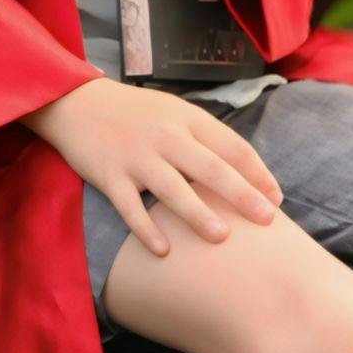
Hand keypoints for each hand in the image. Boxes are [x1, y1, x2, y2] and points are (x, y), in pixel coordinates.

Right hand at [28, 74, 281, 259]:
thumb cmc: (136, 114)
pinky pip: (130, 206)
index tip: (275, 199)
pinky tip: (164, 250)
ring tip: (221, 237)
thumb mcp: (175, 113)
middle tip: (266, 219)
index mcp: (187, 119)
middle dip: (241, 194)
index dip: (257, 173)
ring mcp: (136, 156)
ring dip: (198, 213)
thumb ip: (206, 139)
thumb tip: (247, 176)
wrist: (77, 102)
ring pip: (172, 188)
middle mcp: (165, 136)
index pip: (232, 146)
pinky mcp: (109, 175)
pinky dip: (146, 228)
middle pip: (209, 167)